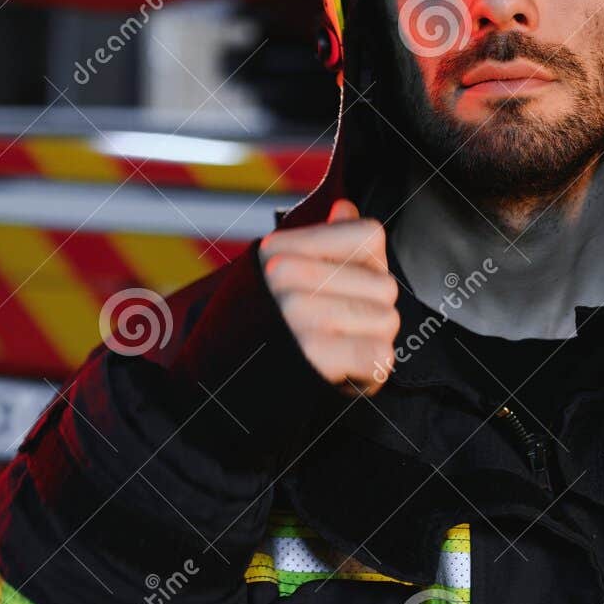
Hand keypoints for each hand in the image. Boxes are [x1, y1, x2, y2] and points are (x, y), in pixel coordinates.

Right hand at [259, 199, 400, 395]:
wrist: (217, 394)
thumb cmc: (260, 337)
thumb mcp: (279, 281)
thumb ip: (319, 243)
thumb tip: (344, 208)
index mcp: (278, 250)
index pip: (368, 235)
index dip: (367, 267)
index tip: (341, 291)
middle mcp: (284, 274)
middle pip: (384, 285)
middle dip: (370, 315)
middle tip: (338, 335)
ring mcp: (298, 312)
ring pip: (386, 320)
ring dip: (369, 345)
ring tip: (336, 354)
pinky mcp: (312, 353)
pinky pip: (379, 355)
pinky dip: (368, 374)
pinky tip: (341, 375)